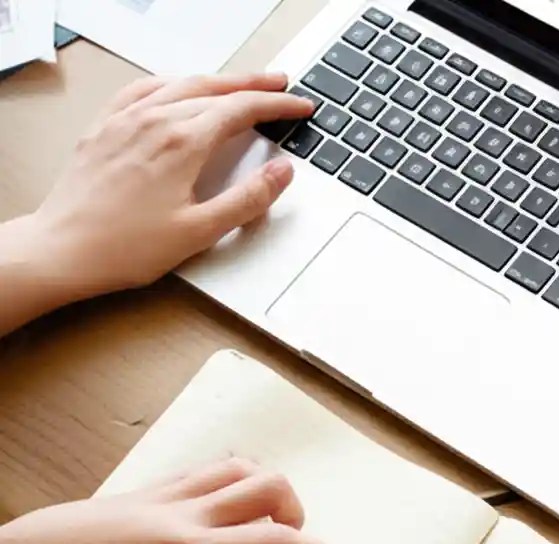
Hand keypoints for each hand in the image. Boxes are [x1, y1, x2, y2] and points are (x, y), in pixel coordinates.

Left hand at [0, 459, 340, 543]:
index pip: (275, 543)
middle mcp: (188, 510)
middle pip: (270, 486)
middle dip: (297, 513)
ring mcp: (171, 490)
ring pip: (244, 466)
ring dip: (268, 491)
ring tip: (260, 524)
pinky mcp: (155, 483)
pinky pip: (212, 466)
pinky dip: (236, 480)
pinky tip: (226, 508)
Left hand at [16, 73, 312, 298]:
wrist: (63, 251)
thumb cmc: (125, 247)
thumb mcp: (201, 231)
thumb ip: (248, 198)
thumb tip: (282, 172)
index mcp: (182, 144)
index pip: (241, 110)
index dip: (277, 105)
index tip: (299, 107)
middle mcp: (153, 122)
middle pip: (214, 90)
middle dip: (254, 86)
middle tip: (282, 86)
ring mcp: (125, 121)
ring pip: (181, 84)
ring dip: (217, 80)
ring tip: (240, 83)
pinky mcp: (104, 128)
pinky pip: (141, 89)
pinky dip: (170, 83)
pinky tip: (176, 88)